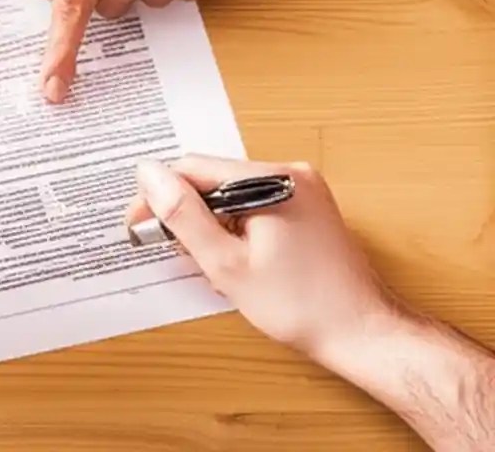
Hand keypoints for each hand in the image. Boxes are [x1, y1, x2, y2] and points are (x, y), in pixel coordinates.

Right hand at [126, 156, 394, 358]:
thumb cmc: (301, 306)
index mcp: (272, 181)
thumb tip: (149, 175)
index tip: (139, 225)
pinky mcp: (307, 205)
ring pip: (231, 192)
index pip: (193, 168)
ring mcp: (303, 188)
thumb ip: (183, 215)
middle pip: (213, 177)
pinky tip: (235, 258)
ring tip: (211, 262)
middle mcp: (290, 173)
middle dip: (186, 212)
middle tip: (175, 251)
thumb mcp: (226, 263)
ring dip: (210, 222)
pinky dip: (234, 226)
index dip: (158, 196)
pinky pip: (254, 202)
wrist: (361, 331)